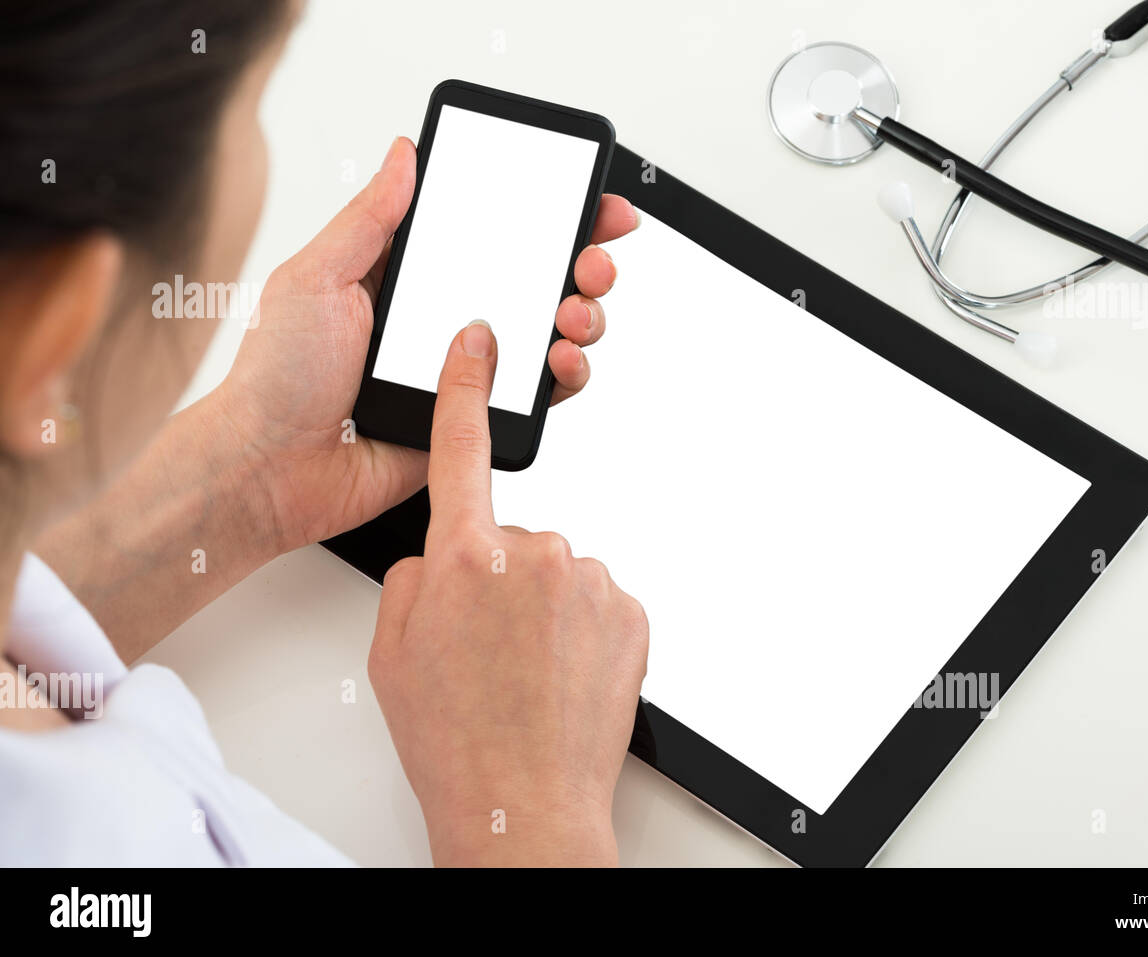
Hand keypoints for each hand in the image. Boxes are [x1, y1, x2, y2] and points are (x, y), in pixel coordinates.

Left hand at [215, 136, 638, 551]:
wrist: (268, 471)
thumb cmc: (275, 380)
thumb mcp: (316, 278)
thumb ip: (370, 220)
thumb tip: (404, 154)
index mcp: (409, 279)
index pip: (493, 234)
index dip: (547, 215)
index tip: (586, 200)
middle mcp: (444, 322)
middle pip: (537, 282)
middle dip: (582, 263)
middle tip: (592, 261)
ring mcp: (465, 373)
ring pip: (549, 337)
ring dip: (581, 317)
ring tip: (574, 313)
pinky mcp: (476, 423)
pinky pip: (536, 398)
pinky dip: (565, 376)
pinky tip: (560, 360)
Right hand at [368, 321, 648, 866]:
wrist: (522, 804)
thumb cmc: (455, 739)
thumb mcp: (393, 653)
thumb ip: (415, 580)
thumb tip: (444, 561)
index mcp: (466, 558)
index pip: (462, 450)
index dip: (467, 388)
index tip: (481, 341)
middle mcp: (538, 556)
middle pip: (513, 539)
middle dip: (498, 580)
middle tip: (485, 650)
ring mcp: (592, 583)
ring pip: (559, 575)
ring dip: (543, 611)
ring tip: (525, 673)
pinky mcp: (633, 612)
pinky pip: (598, 602)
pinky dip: (582, 630)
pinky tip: (562, 675)